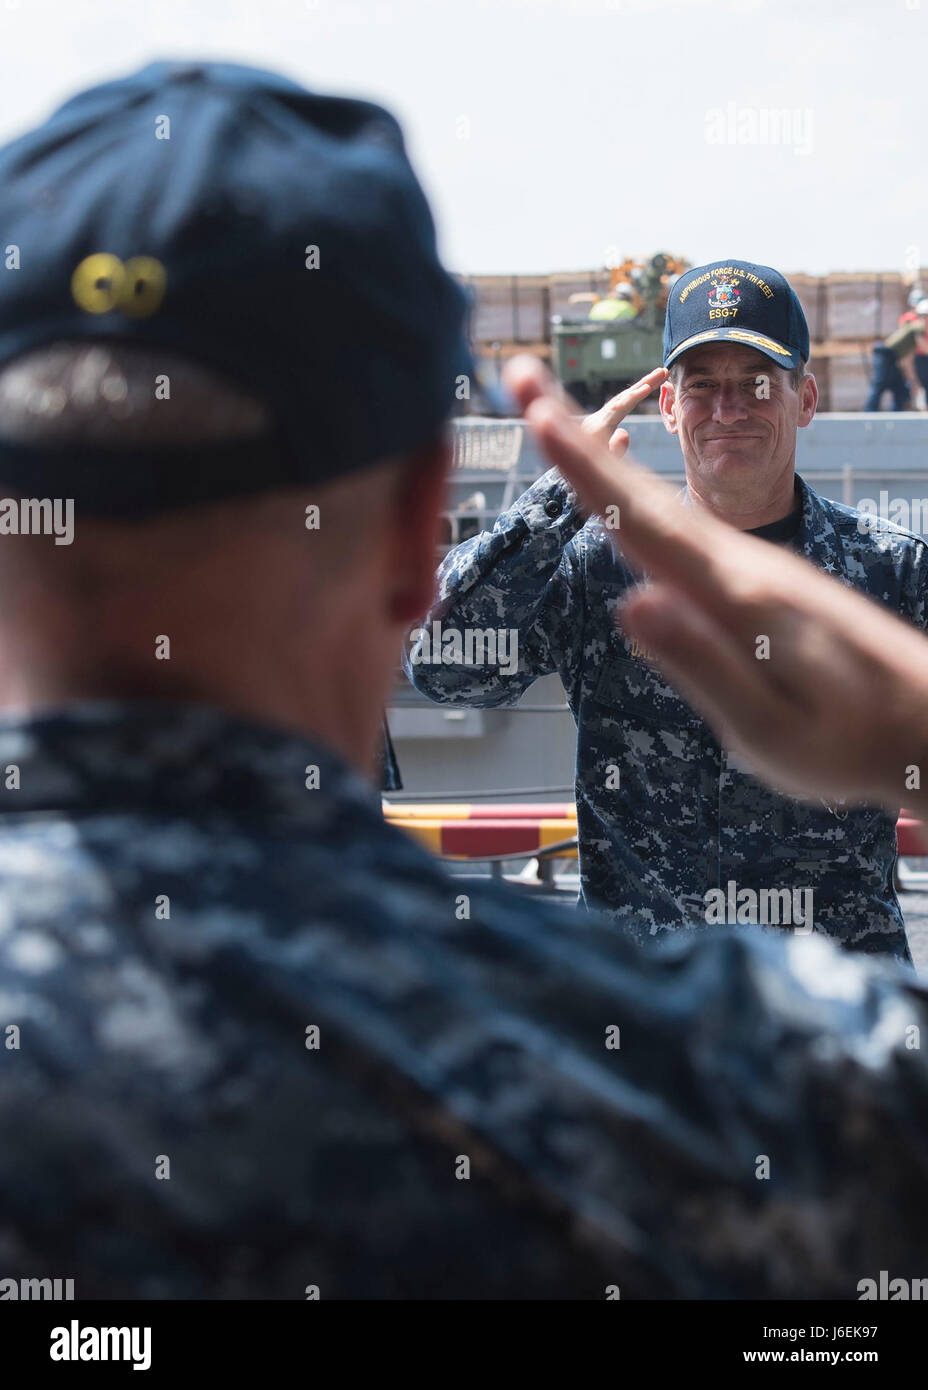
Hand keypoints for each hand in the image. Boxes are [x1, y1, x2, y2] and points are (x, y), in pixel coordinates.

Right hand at [503, 354, 927, 813]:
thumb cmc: (849, 744)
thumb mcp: (769, 728)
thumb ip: (702, 663)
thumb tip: (631, 601)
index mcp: (738, 596)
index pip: (642, 523)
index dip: (585, 469)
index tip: (539, 413)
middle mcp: (743, 565)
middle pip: (643, 493)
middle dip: (576, 438)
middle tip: (520, 376)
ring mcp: (754, 568)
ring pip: (662, 506)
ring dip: (602, 461)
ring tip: (551, 421)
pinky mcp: (761, 583)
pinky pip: (683, 528)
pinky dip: (637, 498)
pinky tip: (621, 497)